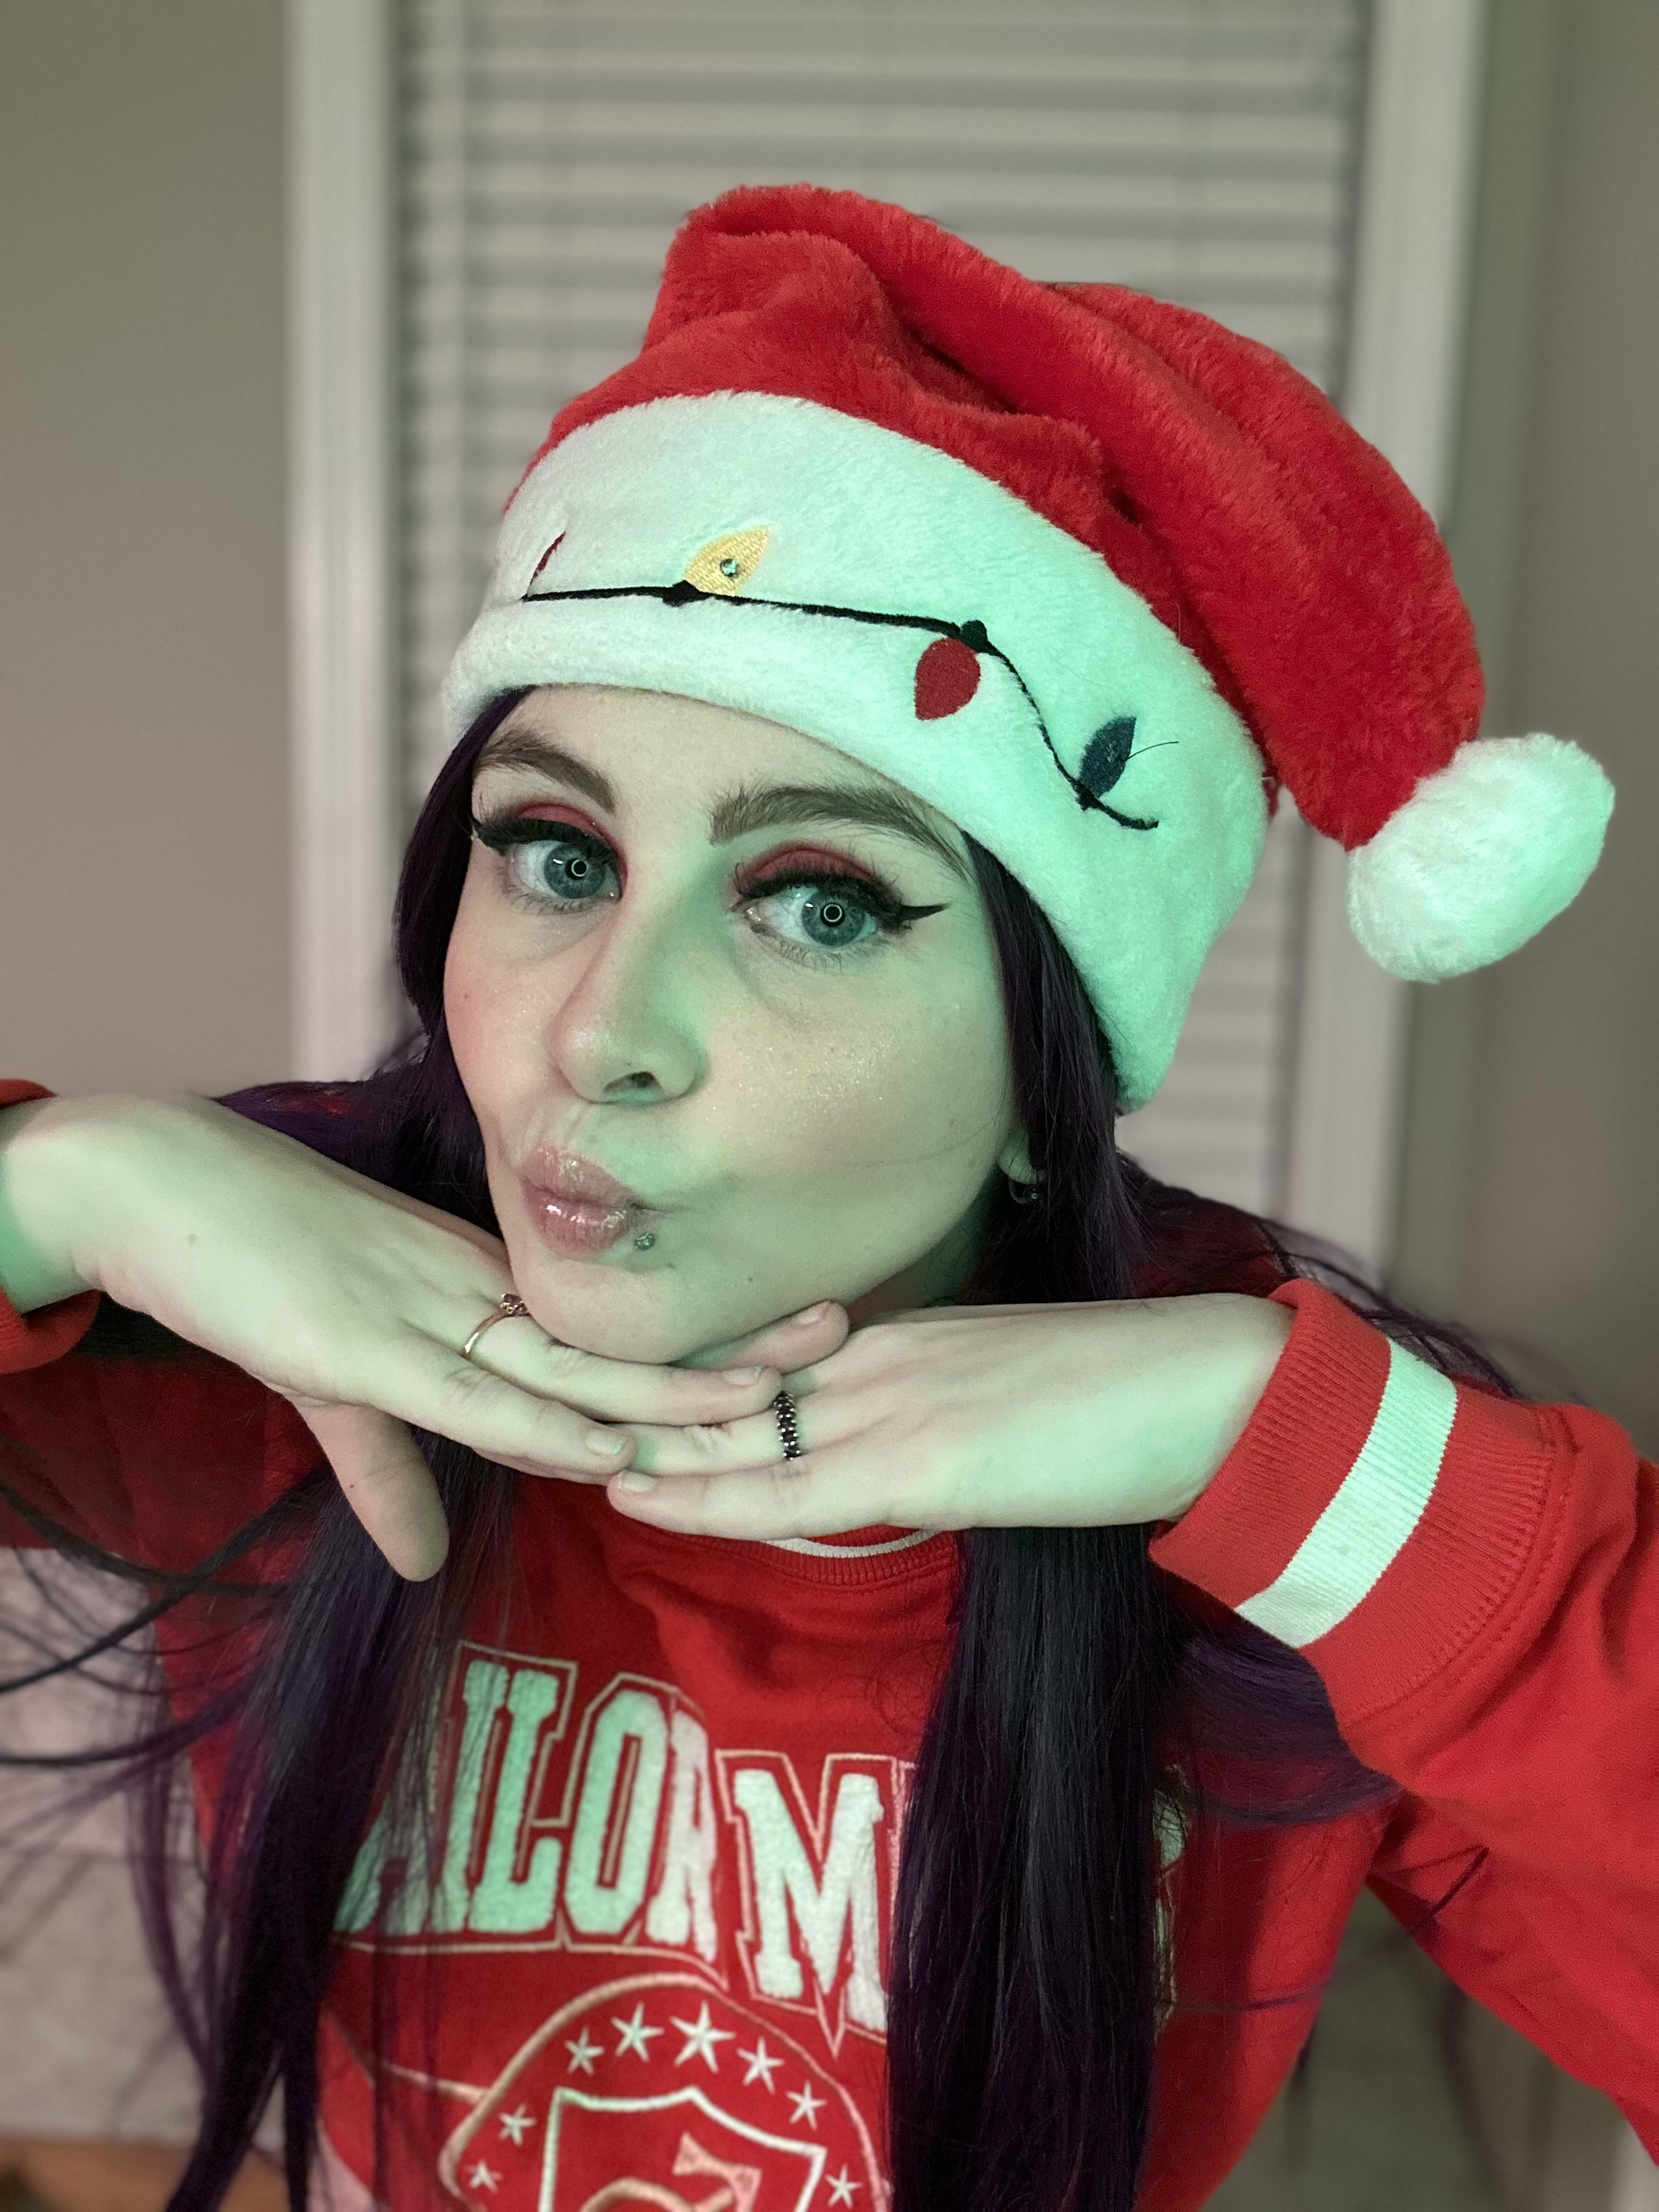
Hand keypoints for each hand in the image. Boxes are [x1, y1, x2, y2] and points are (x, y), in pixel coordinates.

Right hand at [0, 1095, 847, 1578]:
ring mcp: (427, 1320)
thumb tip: (424, 1566)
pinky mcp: (364, 1349)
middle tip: (844, 1342)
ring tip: (773, 1407)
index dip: (698, 1350)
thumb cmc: (252, 1271)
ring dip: (670, 1395)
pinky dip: (544, 1426)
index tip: (790, 1358)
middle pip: (624, 1346)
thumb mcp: (333, 1392)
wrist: (157, 1194)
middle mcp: (476, 1303)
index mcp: (480, 1301)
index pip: (610, 1341)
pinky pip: (473, 1396)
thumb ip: (391, 1476)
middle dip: (730, 1353)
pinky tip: (613, 1449)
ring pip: (572, 1373)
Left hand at [603, 1293, 1293, 1539]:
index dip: (687, 1387)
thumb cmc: (1133, 1403)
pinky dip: (705, 1497)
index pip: (766, 1364)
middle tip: (549, 1419)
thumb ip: (941, 1423)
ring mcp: (896, 1404)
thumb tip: (904, 1470)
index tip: (621, 1402)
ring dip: (644, 1450)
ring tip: (553, 1453)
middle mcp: (880, 1359)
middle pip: (728, 1386)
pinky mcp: (922, 1458)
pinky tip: (639, 1498)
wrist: (1210, 1392)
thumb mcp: (1012, 1404)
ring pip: (736, 1434)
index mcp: (904, 1340)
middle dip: (638, 1410)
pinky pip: (789, 1488)